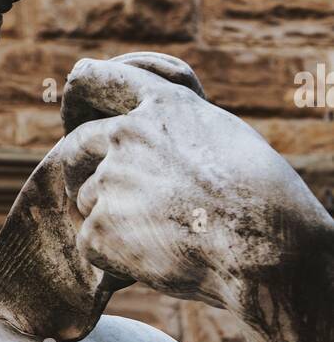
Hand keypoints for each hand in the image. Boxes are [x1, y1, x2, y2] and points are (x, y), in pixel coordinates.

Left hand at [57, 52, 327, 309]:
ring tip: (160, 236)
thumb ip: (177, 128)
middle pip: (78, 146)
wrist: (265, 247)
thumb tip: (153, 137)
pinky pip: (91, 242)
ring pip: (88, 198)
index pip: (101, 80)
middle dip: (84, 168)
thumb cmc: (262, 197)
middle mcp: (127, 134)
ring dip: (111, 217)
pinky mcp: (99, 229)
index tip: (75, 95)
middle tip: (110, 195)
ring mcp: (109, 181)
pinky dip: (114, 256)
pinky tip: (153, 261)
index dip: (85, 91)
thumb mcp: (225, 136)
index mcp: (161, 105)